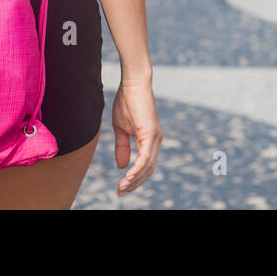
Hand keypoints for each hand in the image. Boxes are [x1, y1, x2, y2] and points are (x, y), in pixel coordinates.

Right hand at [112, 77, 161, 194]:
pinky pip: (145, 157)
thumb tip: (122, 166)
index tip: (121, 187)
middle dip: (134, 183)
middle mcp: (156, 141)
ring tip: (122, 187)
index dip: (134, 178)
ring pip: (147, 167)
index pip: (145, 165)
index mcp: (150, 140)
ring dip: (134, 179)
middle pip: (148, 170)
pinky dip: (136, 169)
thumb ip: (122, 147)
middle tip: (120, 192)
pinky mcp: (151, 133)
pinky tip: (127, 177)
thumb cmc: (127, 102)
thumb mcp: (121, 129)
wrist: (132, 83)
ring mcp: (155, 138)